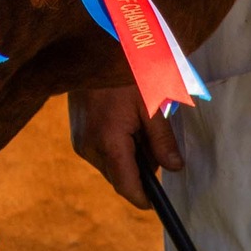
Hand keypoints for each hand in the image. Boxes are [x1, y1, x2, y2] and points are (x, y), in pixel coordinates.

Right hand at [68, 84, 183, 208]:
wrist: (89, 49)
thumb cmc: (124, 72)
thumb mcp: (150, 103)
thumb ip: (162, 140)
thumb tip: (174, 169)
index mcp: (109, 141)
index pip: (127, 187)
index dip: (144, 197)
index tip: (157, 201)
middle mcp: (89, 147)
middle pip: (120, 176)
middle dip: (140, 167)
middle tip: (152, 136)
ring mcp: (80, 140)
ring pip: (110, 165)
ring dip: (127, 155)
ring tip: (137, 121)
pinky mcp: (77, 133)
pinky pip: (100, 152)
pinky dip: (116, 145)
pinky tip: (122, 119)